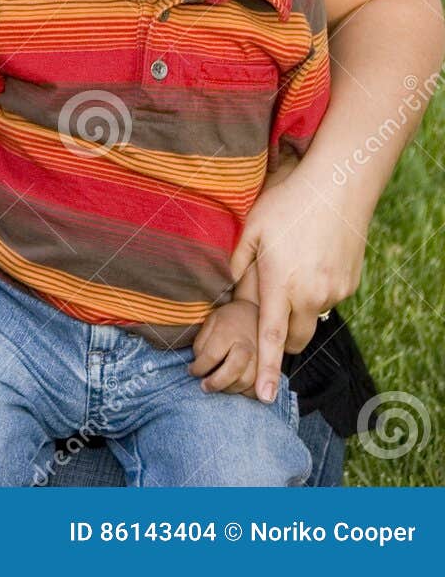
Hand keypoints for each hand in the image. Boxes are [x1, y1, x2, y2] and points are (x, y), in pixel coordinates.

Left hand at [190, 301, 262, 396]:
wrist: (256, 314)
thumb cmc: (228, 321)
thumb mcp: (209, 323)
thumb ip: (202, 344)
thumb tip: (199, 366)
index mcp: (229, 332)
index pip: (211, 356)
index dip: (198, 368)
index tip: (192, 371)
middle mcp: (247, 346)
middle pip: (233, 371)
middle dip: (215, 383)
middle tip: (204, 386)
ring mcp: (262, 358)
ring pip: (247, 382)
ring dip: (229, 389)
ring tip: (218, 386)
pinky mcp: (269, 368)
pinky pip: (259, 387)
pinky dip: (245, 392)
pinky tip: (235, 387)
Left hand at [230, 167, 367, 401]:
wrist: (338, 187)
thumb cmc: (287, 205)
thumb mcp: (251, 230)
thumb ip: (238, 265)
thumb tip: (233, 290)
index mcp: (280, 284)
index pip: (272, 338)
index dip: (268, 369)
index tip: (266, 396)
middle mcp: (311, 294)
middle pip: (295, 338)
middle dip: (281, 340)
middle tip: (269, 318)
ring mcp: (335, 291)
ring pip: (312, 316)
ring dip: (298, 308)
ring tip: (291, 266)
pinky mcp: (351, 283)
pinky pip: (328, 299)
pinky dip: (316, 291)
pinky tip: (310, 258)